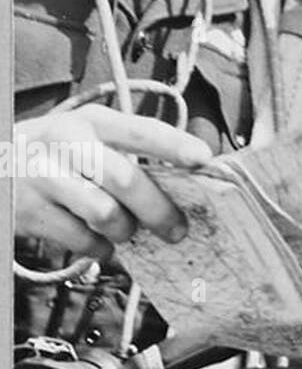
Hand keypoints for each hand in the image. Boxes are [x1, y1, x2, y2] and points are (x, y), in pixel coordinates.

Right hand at [13, 104, 213, 259]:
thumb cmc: (57, 153)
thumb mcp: (88, 135)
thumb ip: (128, 151)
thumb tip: (186, 179)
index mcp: (92, 121)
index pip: (140, 130)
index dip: (174, 145)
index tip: (204, 159)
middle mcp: (67, 144)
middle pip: (127, 180)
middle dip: (160, 210)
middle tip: (178, 228)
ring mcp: (44, 178)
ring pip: (105, 214)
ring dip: (126, 230)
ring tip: (127, 231)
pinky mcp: (29, 212)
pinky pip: (80, 239)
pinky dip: (98, 248)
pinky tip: (100, 242)